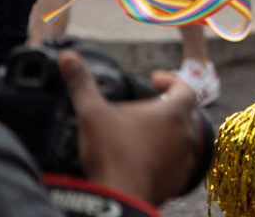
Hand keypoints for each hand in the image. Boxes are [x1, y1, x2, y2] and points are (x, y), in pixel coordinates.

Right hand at [60, 50, 198, 204]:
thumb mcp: (92, 114)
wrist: (120, 198)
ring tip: (140, 134)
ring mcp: (185, 159)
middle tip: (143, 108)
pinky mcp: (179, 181)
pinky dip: (163, 158)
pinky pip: (176, 164)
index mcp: (174, 113)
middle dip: (164, 108)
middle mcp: (186, 134)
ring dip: (165, 134)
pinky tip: (143, 159)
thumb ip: (82, 84)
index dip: (170, 80)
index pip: (185, 87)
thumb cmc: (112, 154)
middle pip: (182, 113)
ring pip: (180, 139)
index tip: (153, 79)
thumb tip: (67, 57)